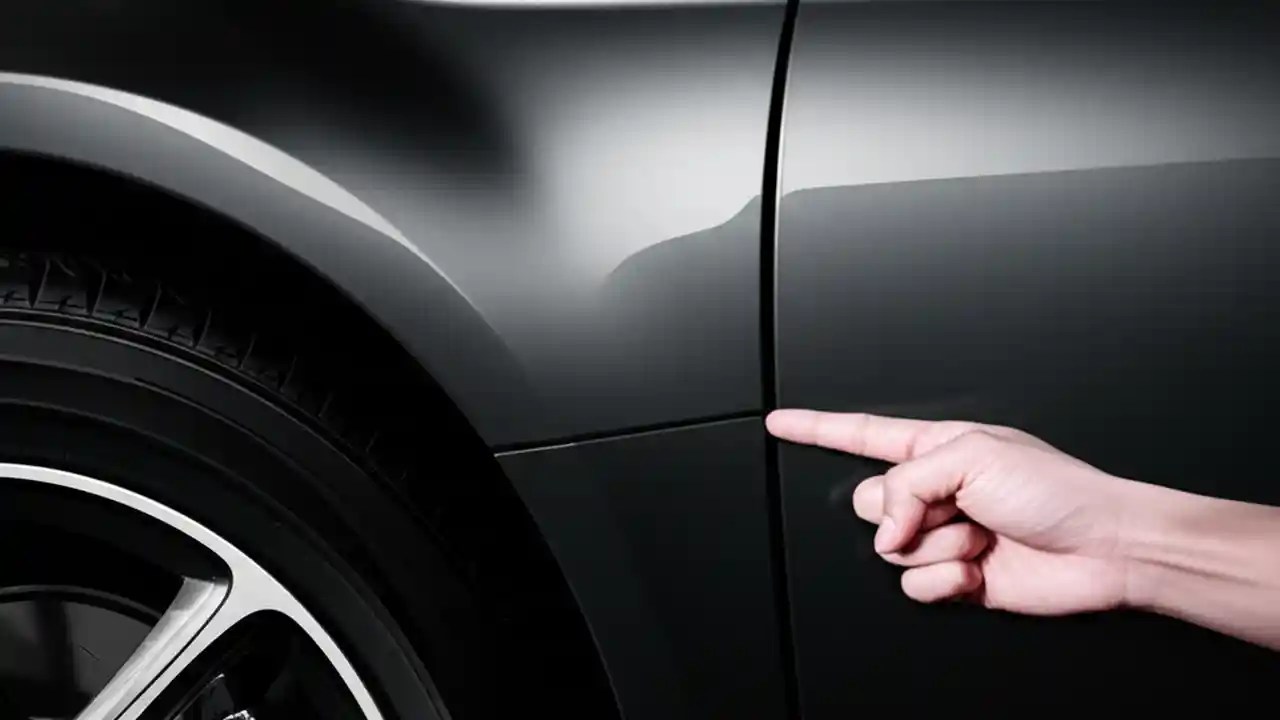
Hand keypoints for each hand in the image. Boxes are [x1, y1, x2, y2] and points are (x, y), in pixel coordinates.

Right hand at [766, 409, 1143, 615]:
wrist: (1104, 548)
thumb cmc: (1057, 490)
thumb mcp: (970, 455)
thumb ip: (907, 482)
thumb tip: (885, 529)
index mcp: (936, 447)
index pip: (860, 435)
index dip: (815, 430)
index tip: (778, 425)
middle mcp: (935, 491)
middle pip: (869, 502)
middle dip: (905, 509)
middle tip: (953, 507)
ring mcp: (943, 536)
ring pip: (891, 550)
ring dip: (937, 545)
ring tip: (981, 535)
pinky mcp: (955, 578)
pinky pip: (914, 587)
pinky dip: (945, 580)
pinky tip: (979, 568)